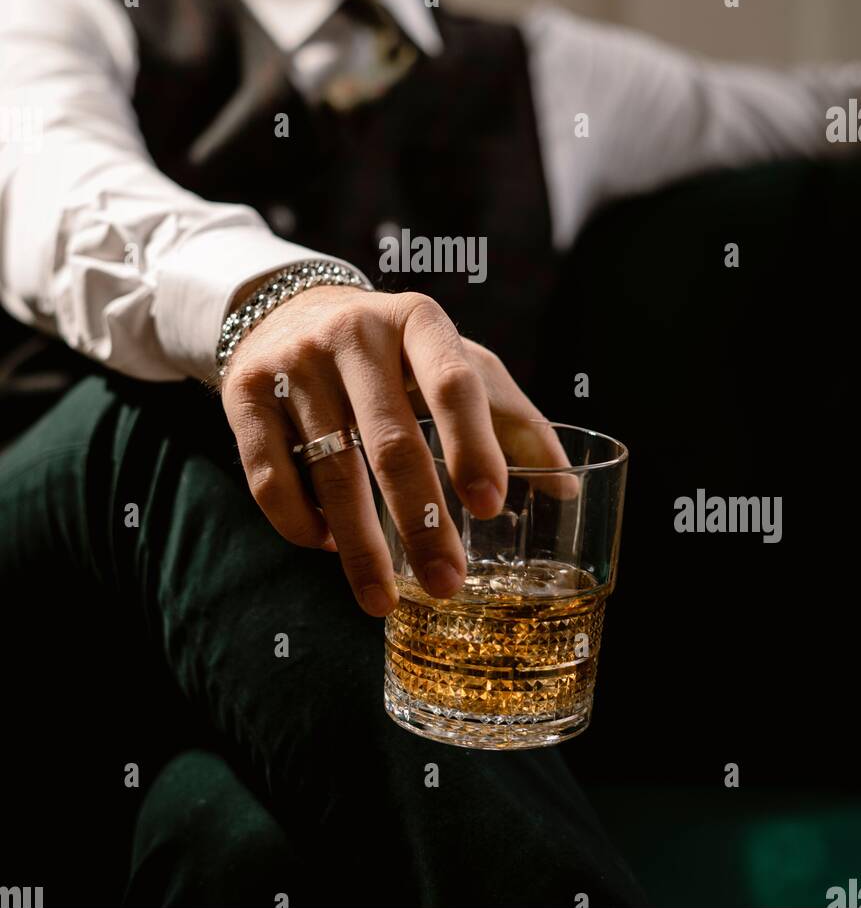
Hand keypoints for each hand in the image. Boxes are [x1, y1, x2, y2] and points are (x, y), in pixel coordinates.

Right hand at [219, 285, 560, 617]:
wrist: (286, 309)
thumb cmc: (393, 351)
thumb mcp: (454, 361)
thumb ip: (510, 418)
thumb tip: (569, 488)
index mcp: (418, 320)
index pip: (453, 382)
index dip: (473, 445)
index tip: (490, 506)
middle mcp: (354, 333)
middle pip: (390, 442)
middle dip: (421, 522)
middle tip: (447, 582)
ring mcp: (293, 364)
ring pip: (330, 471)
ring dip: (361, 545)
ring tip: (385, 598)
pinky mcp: (244, 395)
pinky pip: (271, 479)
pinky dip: (303, 526)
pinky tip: (331, 547)